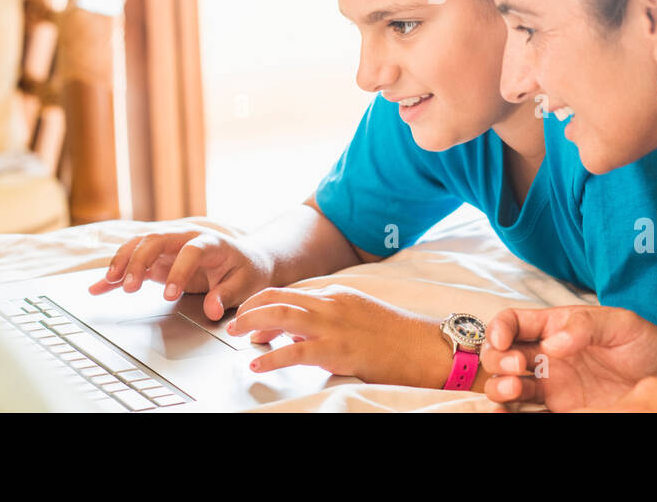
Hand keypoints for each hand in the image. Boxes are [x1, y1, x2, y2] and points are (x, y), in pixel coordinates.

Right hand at [87, 226, 272, 319]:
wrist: (246, 258)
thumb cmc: (246, 271)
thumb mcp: (244, 284)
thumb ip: (227, 295)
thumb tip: (212, 309)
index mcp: (211, 242)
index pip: (191, 250)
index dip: (179, 270)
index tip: (170, 295)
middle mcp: (186, 237)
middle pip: (156, 240)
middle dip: (139, 261)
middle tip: (129, 288)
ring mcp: (169, 246)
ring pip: (139, 245)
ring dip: (122, 262)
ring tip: (109, 283)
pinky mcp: (159, 258)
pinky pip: (133, 261)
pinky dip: (116, 273)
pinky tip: (98, 287)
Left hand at [227, 285, 450, 387]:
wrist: (423, 346)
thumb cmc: (395, 336)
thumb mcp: (358, 316)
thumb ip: (328, 319)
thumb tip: (296, 334)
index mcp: (336, 293)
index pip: (291, 292)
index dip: (265, 302)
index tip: (250, 316)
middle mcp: (331, 304)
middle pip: (278, 297)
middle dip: (250, 308)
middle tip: (233, 323)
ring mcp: (333, 325)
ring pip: (281, 316)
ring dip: (252, 324)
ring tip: (235, 336)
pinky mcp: (336, 350)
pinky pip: (294, 352)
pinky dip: (271, 357)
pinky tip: (258, 363)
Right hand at [481, 305, 656, 410]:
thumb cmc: (648, 345)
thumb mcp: (622, 323)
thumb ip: (585, 326)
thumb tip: (552, 343)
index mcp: (556, 327)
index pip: (513, 322)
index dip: (499, 328)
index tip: (503, 340)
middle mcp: (547, 356)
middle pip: (501, 354)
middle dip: (497, 359)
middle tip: (517, 366)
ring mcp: (551, 386)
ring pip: (506, 386)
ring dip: (499, 388)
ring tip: (514, 389)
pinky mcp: (561, 410)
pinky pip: (526, 413)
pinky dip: (508, 412)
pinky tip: (506, 412)